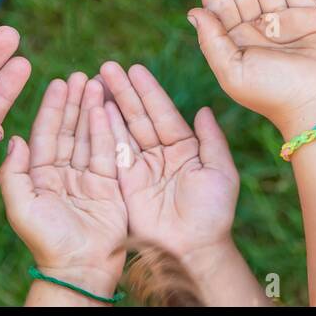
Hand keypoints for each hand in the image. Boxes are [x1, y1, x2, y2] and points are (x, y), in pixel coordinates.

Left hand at [0, 73, 127, 295]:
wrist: (80, 268)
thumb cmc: (45, 241)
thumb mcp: (20, 207)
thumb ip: (12, 173)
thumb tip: (14, 138)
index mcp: (39, 175)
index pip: (46, 133)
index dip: (52, 107)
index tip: (58, 82)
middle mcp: (63, 172)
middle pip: (69, 129)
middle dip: (74, 102)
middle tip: (80, 75)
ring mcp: (87, 177)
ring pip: (89, 135)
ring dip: (92, 109)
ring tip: (97, 83)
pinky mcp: (109, 184)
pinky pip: (108, 151)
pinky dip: (107, 129)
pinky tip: (107, 107)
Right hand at [97, 62, 240, 260]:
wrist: (193, 249)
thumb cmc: (213, 214)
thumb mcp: (221, 172)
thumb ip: (212, 140)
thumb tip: (204, 109)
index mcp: (184, 148)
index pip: (163, 113)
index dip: (149, 91)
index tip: (134, 68)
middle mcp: (160, 153)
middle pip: (139, 116)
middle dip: (124, 91)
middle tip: (106, 66)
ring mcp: (141, 167)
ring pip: (123, 129)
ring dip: (110, 105)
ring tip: (95, 81)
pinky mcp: (124, 182)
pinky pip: (112, 152)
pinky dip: (103, 131)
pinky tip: (94, 110)